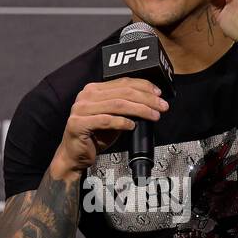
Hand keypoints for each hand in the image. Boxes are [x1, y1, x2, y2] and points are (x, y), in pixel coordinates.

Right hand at [51, 77, 167, 177]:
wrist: (75, 155)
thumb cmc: (95, 137)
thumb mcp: (113, 118)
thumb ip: (125, 107)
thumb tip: (150, 101)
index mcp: (94, 90)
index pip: (122, 82)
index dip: (143, 86)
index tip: (158, 93)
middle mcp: (86, 96)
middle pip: (123, 92)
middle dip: (146, 98)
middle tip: (161, 106)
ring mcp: (80, 109)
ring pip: (117, 105)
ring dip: (140, 109)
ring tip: (153, 116)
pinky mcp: (78, 124)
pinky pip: (105, 120)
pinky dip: (122, 122)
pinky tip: (132, 125)